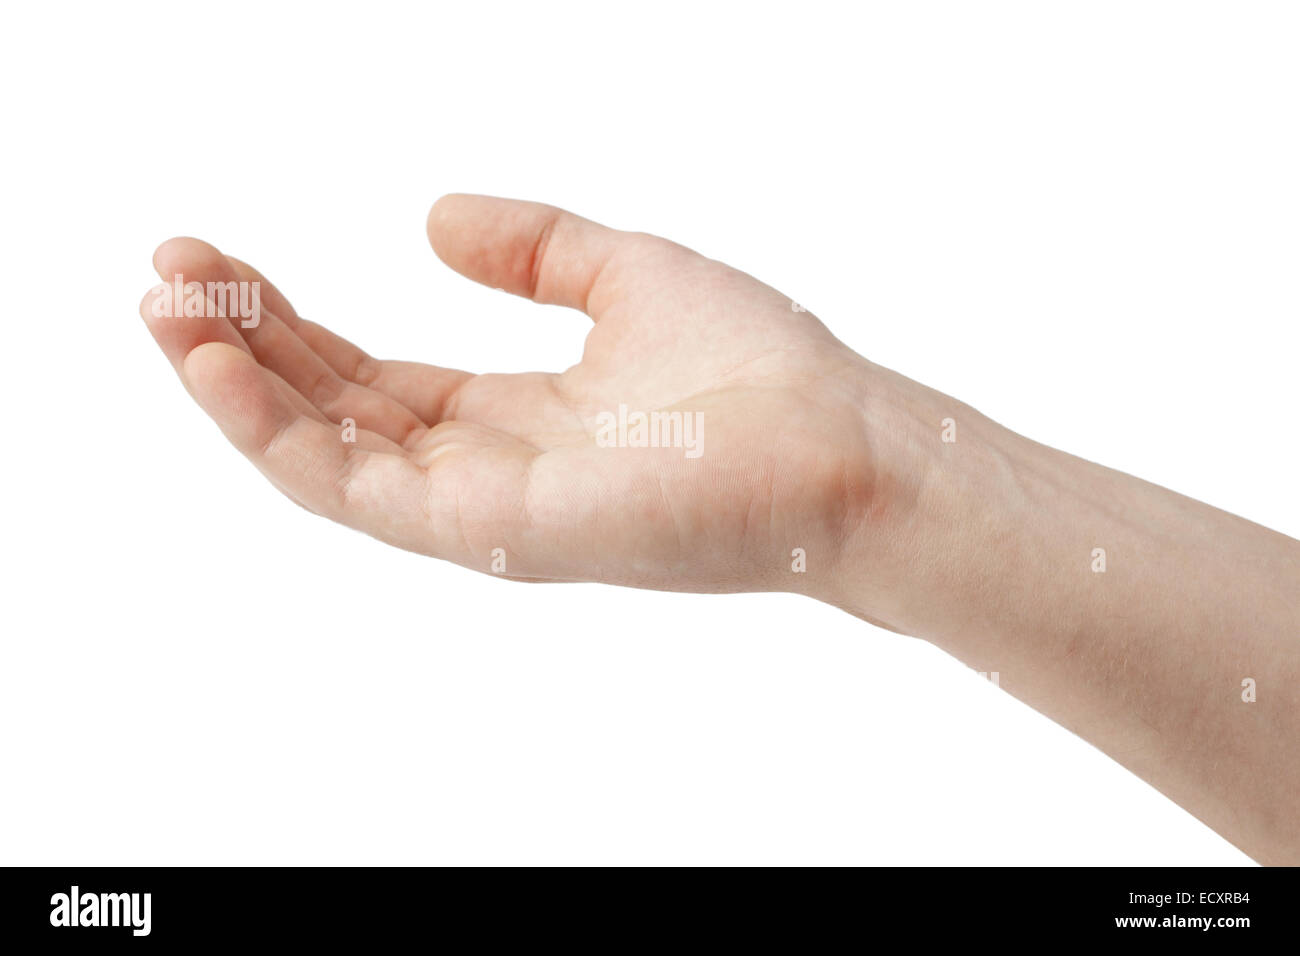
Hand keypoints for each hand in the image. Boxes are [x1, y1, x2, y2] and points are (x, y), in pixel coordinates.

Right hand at [140, 195, 924, 612]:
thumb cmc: (758, 368)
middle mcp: (482, 470)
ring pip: (319, 453)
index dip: (290, 322)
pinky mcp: (490, 530)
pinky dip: (273, 430)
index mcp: (510, 416)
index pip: (369, 375)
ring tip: (164, 305)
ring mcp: (481, 508)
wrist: (843, 444)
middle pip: (330, 410)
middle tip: (168, 268)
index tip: (219, 260)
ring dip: (232, 383)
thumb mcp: (625, 274)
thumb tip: (428, 217)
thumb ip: (532, 249)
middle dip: (242, 344)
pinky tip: (219, 361)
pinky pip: (351, 488)